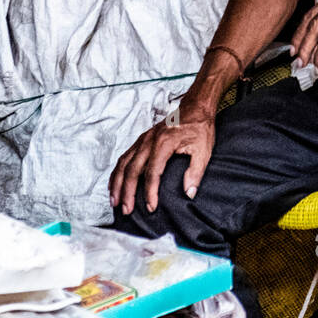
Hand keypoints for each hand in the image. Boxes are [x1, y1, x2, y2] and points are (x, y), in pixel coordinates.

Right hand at [109, 96, 215, 215]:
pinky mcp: (142, 140)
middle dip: (127, 192)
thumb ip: (196, 172)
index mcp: (164, 143)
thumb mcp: (204, 150)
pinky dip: (117, 172)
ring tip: (114, 201)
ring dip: (117, 183)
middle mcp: (149, 140)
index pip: (152, 172)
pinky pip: (124, 157)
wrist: (195, 106)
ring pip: (124, 163)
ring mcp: (143, 139)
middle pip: (132, 169)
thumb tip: (189, 193)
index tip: (151, 207)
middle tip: (126, 210)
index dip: (150, 192)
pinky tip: (115, 183)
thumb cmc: (199, 127)